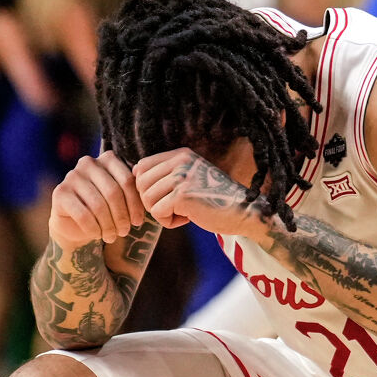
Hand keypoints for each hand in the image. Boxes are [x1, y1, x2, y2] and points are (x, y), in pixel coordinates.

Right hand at [49, 151, 149, 248]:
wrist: (75, 223)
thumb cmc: (105, 209)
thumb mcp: (122, 199)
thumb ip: (134, 192)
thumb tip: (149, 199)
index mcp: (108, 159)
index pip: (127, 180)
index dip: (135, 204)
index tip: (138, 222)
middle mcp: (88, 163)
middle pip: (113, 192)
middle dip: (121, 216)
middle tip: (124, 232)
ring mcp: (72, 176)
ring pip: (98, 204)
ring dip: (108, 225)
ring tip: (112, 237)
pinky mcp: (60, 192)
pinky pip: (83, 214)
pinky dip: (93, 229)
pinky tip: (97, 235)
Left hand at [133, 149, 264, 236]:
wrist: (243, 211)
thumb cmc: (214, 200)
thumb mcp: (190, 178)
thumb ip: (167, 174)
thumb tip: (134, 175)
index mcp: (181, 154)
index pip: (141, 167)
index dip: (146, 187)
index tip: (164, 198)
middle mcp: (180, 161)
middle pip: (141, 184)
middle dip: (152, 202)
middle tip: (173, 208)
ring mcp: (181, 177)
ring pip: (147, 199)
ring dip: (161, 213)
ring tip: (182, 213)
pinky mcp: (182, 195)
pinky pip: (158, 212)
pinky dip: (169, 222)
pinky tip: (187, 219)